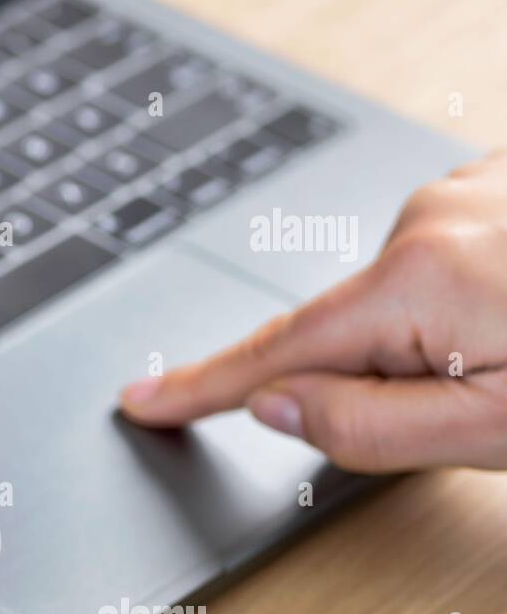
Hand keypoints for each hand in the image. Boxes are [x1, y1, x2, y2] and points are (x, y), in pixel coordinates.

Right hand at [119, 151, 506, 471]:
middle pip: (346, 328)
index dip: (201, 388)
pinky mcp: (491, 185)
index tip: (142, 402)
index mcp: (418, 283)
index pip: (274, 353)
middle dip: (378, 374)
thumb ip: (373, 425)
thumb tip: (273, 406)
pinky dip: (462, 296)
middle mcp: (427, 221)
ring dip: (433, 334)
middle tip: (472, 398)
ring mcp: (464, 192)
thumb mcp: (500, 428)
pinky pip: (440, 260)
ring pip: (399, 297)